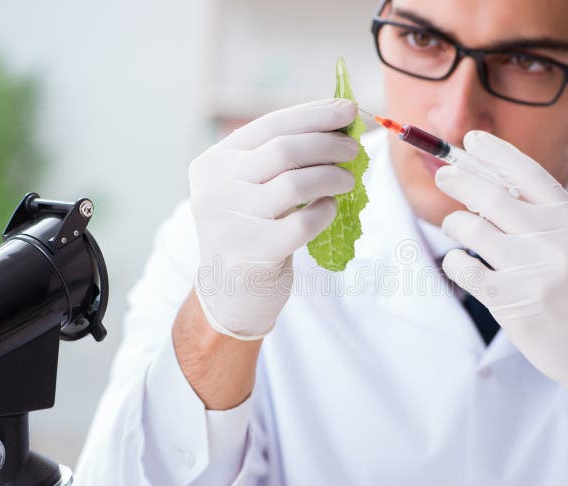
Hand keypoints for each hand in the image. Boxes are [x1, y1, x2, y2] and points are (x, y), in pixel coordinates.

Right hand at [189, 99, 357, 339]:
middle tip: (353, 149)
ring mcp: (231, 221)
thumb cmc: (252, 230)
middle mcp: (216, 188)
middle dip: (328, 144)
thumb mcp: (250, 187)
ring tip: (348, 180)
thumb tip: (337, 121)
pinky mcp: (254, 252)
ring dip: (332, 176)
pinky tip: (329, 209)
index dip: (314, 115)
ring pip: (296, 184)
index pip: (270, 126)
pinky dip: (325, 211)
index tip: (347, 109)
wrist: (231, 292)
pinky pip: (304, 222)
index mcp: (214, 162)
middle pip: (285, 150)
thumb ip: (279, 157)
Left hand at [435, 130, 567, 412]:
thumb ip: (546, 217)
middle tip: (442, 175)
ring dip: (454, 224)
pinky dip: (456, 261)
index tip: (470, 141)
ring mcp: (532, 270)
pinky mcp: (511, 301)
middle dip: (459, 180)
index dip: (494, 152)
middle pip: (490, 195)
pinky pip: (464, 268)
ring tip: (455, 227)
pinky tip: (461, 263)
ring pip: (470, 228)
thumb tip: (491, 189)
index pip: (527, 172)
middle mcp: (554, 239)